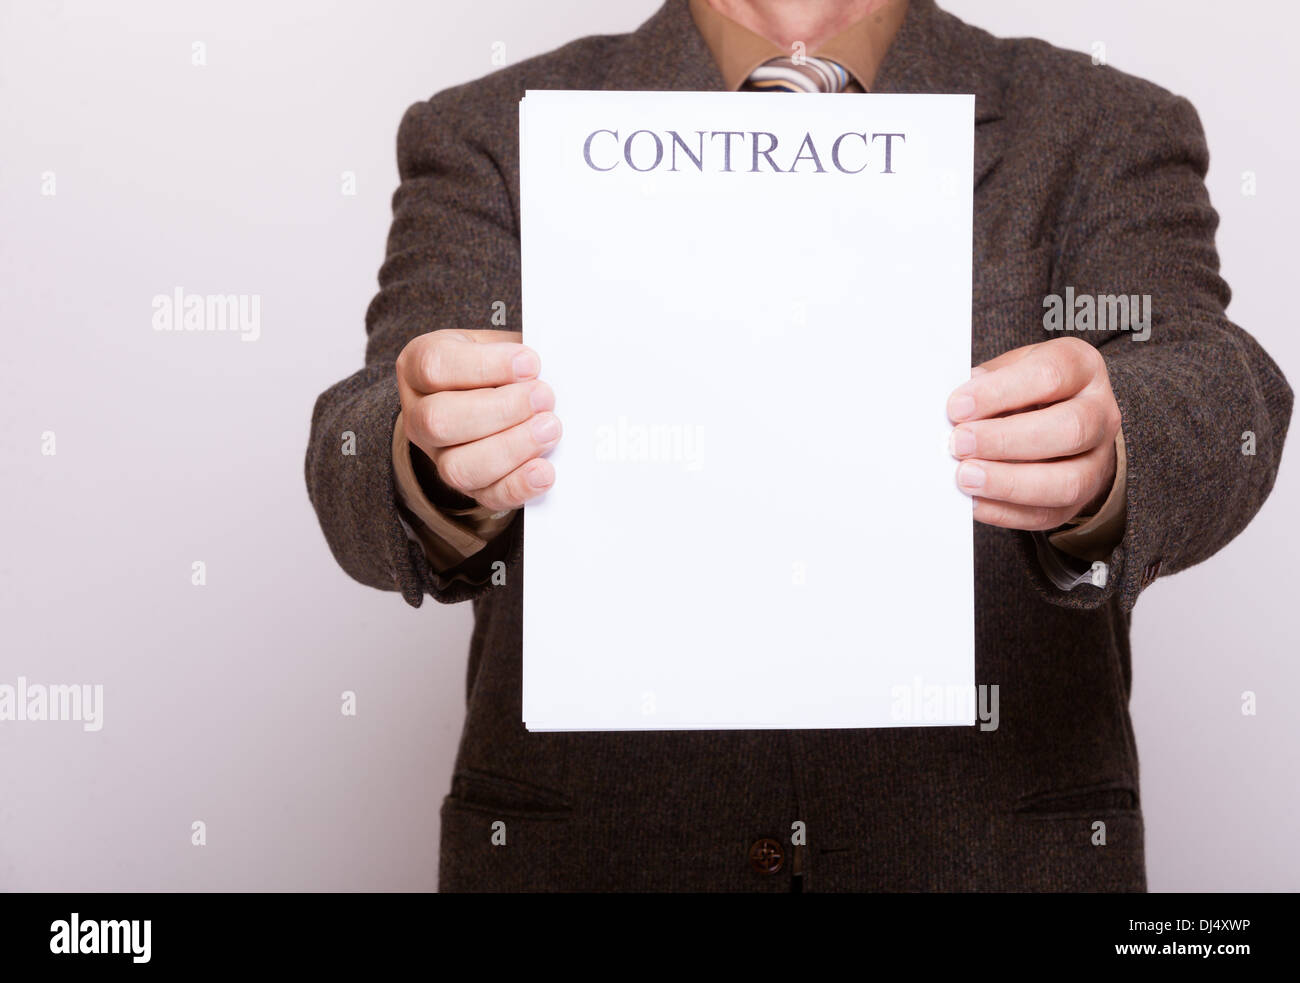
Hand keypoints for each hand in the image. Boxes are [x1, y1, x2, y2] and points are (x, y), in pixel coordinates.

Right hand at [396, 329, 559, 511]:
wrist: (501, 395)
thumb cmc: (500, 365)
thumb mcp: (500, 344)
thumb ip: (518, 354)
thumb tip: (546, 370)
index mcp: (418, 366)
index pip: (435, 366)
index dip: (484, 366)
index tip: (529, 363)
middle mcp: (419, 415)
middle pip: (439, 421)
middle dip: (500, 410)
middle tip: (543, 397)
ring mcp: (439, 456)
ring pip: (457, 467)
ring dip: (511, 448)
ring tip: (549, 429)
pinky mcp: (469, 487)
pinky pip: (487, 496)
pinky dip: (518, 486)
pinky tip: (544, 470)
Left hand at [946, 337, 1120, 530]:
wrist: (1059, 418)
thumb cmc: (1026, 388)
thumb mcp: (1009, 369)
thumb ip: (985, 383)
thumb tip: (954, 412)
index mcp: (1081, 368)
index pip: (1050, 375)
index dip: (1000, 392)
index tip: (957, 407)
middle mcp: (1100, 412)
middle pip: (1069, 429)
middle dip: (1006, 440)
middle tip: (960, 444)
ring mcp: (1097, 460)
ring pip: (1068, 481)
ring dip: (1009, 483)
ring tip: (965, 477)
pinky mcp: (1081, 497)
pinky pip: (1049, 514)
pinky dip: (1006, 511)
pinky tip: (974, 502)